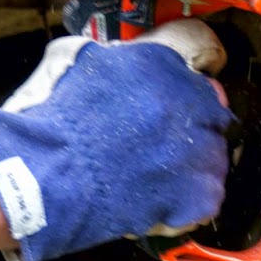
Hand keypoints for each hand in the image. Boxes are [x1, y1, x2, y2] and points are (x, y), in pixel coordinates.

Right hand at [0, 21, 230, 260]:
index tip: (182, 98)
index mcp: (162, 63)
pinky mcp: (194, 194)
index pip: (200, 62)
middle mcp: (187, 101)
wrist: (46, 173)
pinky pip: (207, 198)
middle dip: (194, 126)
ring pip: (214, 156)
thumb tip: (115, 58)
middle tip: (168, 144)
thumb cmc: (55, 119)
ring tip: (163, 177)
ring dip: (194, 166)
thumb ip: (110, 55)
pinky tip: (163, 204)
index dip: (190, 86)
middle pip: (213, 112)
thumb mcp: (76, 58)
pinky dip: (189, 205)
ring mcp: (195, 149)